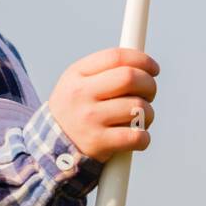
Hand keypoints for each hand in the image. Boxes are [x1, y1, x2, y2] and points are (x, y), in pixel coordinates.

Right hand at [46, 47, 158, 163]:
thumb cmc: (76, 110)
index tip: (153, 68)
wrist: (52, 148)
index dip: (142, 60)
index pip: (116, 57)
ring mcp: (89, 119)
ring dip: (148, 113)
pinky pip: (136, 136)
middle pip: (130, 78)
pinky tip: (137, 137)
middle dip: (149, 85)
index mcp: (77, 74)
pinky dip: (144, 137)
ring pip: (138, 107)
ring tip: (139, 118)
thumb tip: (144, 62)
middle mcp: (81, 94)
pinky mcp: (98, 143)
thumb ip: (106, 69)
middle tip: (150, 93)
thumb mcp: (78, 82)